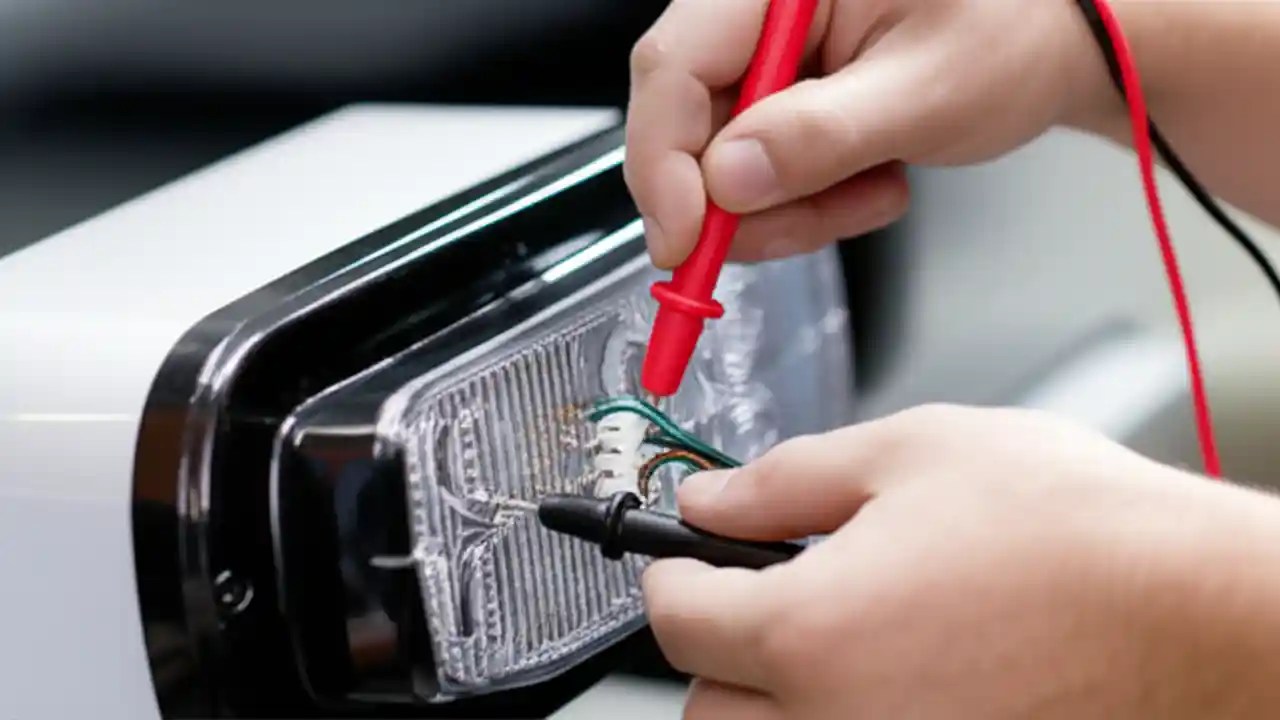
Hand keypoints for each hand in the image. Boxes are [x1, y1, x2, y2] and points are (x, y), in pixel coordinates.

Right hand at [625, 0, 1112, 266]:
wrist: (1056, 44)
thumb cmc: (1015, 32)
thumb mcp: (929, 89)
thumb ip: (823, 136)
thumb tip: (729, 181)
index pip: (674, 64)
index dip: (663, 160)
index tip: (685, 242)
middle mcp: (758, 13)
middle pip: (685, 121)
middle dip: (736, 200)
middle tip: (799, 232)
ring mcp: (767, 62)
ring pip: (720, 163)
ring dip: (787, 209)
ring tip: (870, 193)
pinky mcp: (780, 102)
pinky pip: (758, 175)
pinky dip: (808, 204)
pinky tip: (870, 182)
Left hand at [643, 404, 1279, 718]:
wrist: (1196, 611)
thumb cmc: (1077, 532)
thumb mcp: (909, 454)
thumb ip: (782, 482)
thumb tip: (710, 500)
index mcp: (809, 632)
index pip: (673, 619)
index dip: (667, 571)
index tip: (683, 554)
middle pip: (707, 706)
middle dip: (718, 646)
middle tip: (769, 593)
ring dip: (775, 697)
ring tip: (844, 634)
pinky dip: (844, 719)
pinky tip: (900, 672)